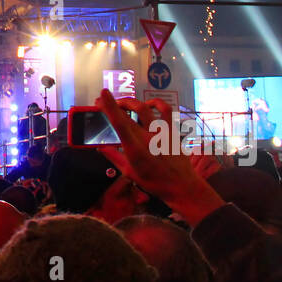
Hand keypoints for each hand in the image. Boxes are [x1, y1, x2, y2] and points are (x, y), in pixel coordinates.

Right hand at [95, 90, 224, 226]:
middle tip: (101, 102)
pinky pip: (165, 110)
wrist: (182, 186)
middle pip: (126, 114)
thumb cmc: (155, 182)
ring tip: (121, 102)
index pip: (119, 123)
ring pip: (143, 108)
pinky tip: (147, 104)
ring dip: (130, 102)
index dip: (109, 107)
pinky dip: (156, 103)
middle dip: (112, 105)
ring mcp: (161, 132)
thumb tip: (100, 147)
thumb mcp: (130, 173)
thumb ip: (114, 157)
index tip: (102, 95)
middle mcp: (147, 138)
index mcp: (135, 150)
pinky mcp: (171, 130)